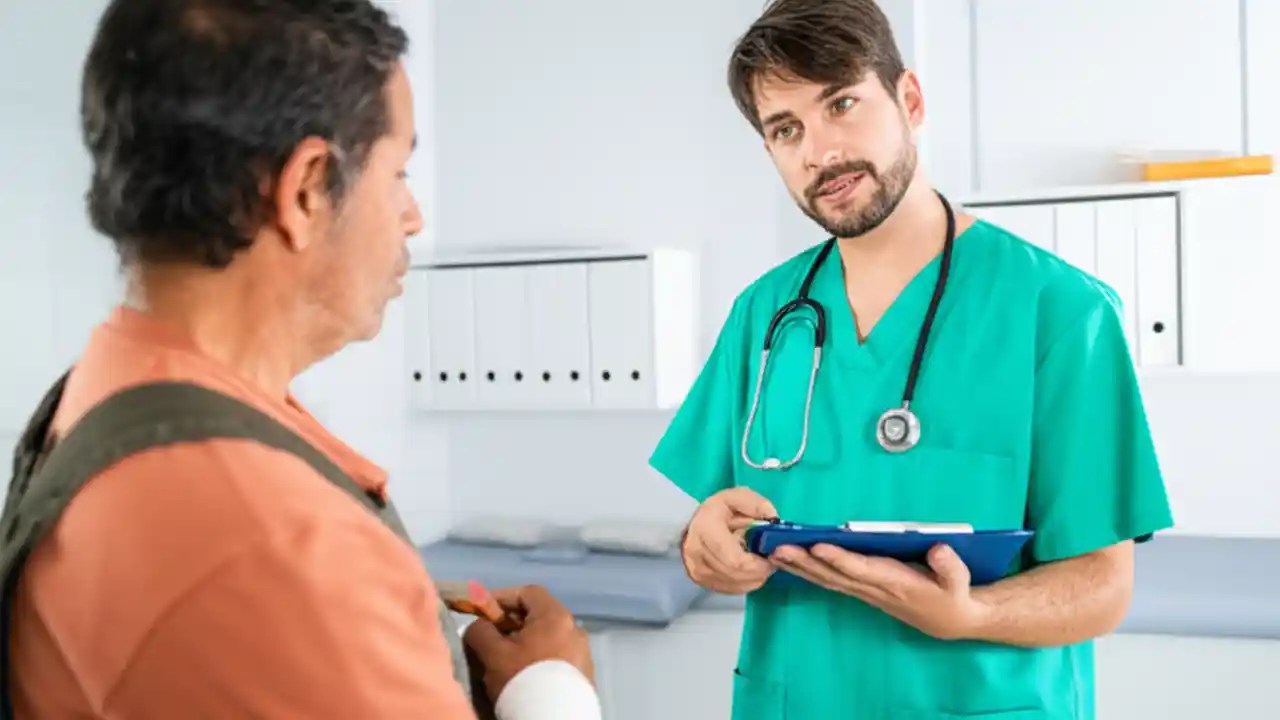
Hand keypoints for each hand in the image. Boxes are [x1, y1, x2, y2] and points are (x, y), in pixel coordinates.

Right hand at [462, 584, 594, 701]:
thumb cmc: (523, 679)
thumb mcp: (493, 653)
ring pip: (548, 638)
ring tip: (505, 659)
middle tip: (490, 637)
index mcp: (556, 616)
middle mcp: (575, 629)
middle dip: (511, 623)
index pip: (528, 592)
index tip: (482, 610)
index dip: (502, 597)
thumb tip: (479, 626)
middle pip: (539, 615)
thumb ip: (480, 631)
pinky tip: (524, 675)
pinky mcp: (583, 675)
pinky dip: (538, 658)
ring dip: (525, 642)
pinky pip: (557, 657)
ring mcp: (582, 653)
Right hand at [682, 487, 778, 593]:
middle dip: (760, 570)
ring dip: (755, 577)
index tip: (771, 554)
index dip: (758, 563)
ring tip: (760, 562)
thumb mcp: (737, 497)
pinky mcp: (701, 582)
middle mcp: (697, 554)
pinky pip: (732, 589)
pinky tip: (750, 570)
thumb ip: (756, 504)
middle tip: (770, 559)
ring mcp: (697, 571)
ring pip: (736, 584)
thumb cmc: (719, 510)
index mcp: (705, 529)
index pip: (735, 561)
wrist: (693, 523)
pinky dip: (746, 582)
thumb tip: (773, 519)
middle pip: (737, 574)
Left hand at [771, 542, 986, 639]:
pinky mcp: (862, 590)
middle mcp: (874, 588)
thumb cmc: (953, 595)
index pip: (862, 569)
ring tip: (774, 552)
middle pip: (835, 575)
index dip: (840, 559)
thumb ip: (950, 566)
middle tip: (778, 548)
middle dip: (806, 562)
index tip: (818, 546)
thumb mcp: (960, 582)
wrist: (951, 620)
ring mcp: (865, 591)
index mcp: (896, 583)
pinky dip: (809, 571)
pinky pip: (831, 581)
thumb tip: (937, 549)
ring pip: (828, 579)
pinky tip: (791, 562)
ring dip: (800, 567)